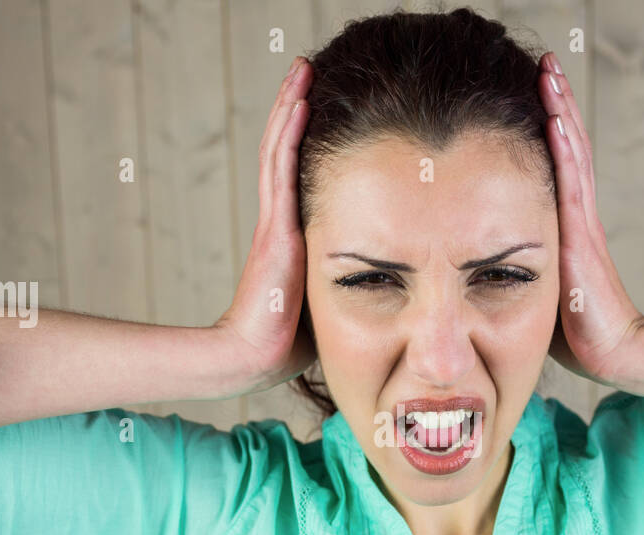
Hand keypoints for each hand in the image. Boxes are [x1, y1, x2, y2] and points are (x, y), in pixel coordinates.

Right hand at [215, 55, 317, 394]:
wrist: (257, 356)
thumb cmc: (291, 342)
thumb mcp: (331, 301)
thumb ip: (349, 282)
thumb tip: (386, 283)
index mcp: (294, 235)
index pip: (302, 173)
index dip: (308, 138)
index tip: (320, 107)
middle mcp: (282, 220)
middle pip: (287, 150)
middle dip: (297, 109)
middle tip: (308, 71)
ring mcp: (275, 220)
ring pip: (281, 149)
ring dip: (291, 106)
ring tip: (302, 70)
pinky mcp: (275, 226)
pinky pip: (282, 167)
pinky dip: (289, 131)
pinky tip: (299, 101)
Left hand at [538, 52, 643, 388]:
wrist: (610, 353)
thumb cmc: (574, 334)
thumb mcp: (533, 290)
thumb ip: (514, 270)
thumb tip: (478, 268)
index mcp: (563, 225)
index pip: (554, 163)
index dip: (547, 126)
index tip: (534, 92)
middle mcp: (575, 215)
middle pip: (567, 146)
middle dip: (555, 103)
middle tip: (545, 65)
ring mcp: (581, 222)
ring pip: (571, 153)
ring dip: (560, 111)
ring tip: (550, 73)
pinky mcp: (581, 235)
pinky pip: (571, 181)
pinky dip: (564, 146)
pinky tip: (556, 117)